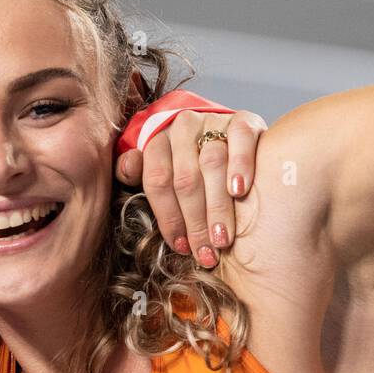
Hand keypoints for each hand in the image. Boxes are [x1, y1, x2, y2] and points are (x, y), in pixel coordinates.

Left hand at [116, 109, 267, 267]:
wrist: (230, 141)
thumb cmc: (189, 168)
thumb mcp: (160, 172)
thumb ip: (137, 173)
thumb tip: (128, 167)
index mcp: (157, 140)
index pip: (158, 180)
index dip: (168, 217)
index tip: (180, 247)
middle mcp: (183, 126)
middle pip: (185, 179)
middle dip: (195, 221)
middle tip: (205, 252)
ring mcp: (214, 120)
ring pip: (212, 163)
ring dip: (217, 206)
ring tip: (222, 238)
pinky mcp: (245, 120)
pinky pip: (241, 139)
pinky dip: (241, 165)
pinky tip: (239, 191)